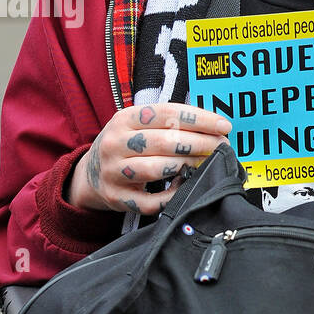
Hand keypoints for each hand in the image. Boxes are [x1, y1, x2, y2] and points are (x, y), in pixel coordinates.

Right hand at [67, 103, 231, 216]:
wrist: (89, 175)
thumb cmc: (127, 146)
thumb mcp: (137, 125)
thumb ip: (169, 123)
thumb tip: (214, 128)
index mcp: (124, 119)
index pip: (166, 113)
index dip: (199, 119)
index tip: (224, 126)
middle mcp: (115, 143)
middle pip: (165, 141)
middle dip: (200, 143)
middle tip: (221, 147)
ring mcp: (113, 172)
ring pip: (157, 169)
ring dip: (188, 166)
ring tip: (205, 164)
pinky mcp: (117, 198)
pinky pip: (151, 201)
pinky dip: (173, 195)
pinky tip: (185, 185)